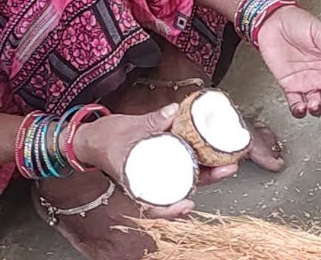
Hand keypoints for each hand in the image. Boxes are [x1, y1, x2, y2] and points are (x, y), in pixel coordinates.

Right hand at [73, 103, 237, 217]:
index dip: (173, 209)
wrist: (92, 137)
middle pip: (184, 185)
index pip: (157, 204)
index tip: (188, 204)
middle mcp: (153, 180)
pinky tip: (213, 148)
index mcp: (139, 182)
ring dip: (210, 167)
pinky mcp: (165, 156)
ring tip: (228, 158)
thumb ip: (152, 121)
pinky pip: (185, 160)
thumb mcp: (127, 128)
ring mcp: (161, 169)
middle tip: (228, 167)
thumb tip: (174, 111)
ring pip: (189, 173)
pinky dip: (199, 156)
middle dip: (209, 178)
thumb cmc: (105, 140)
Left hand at [256, 6, 320, 117]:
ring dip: (318, 109)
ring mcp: (307, 82)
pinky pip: (296, 103)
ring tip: (315, 104)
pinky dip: (299, 110)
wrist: (273, 22)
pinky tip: (301, 108)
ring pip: (318, 104)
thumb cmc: (298, 22)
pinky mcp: (290, 86)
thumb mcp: (319, 31)